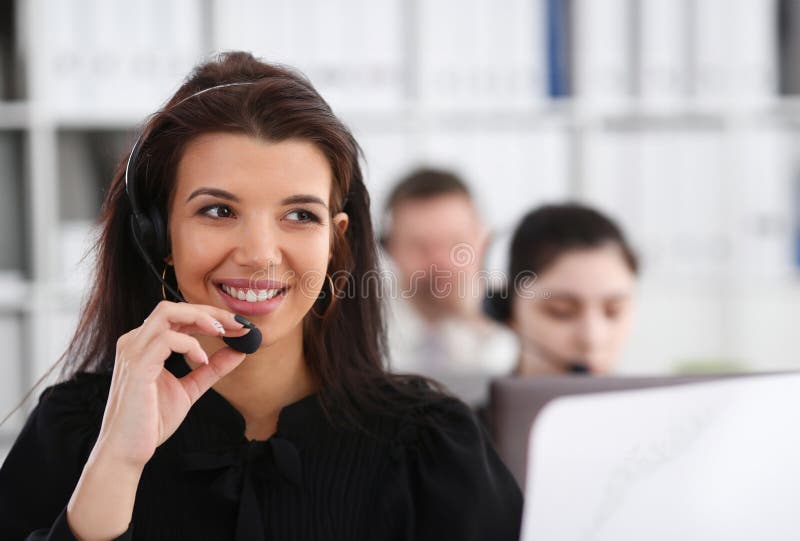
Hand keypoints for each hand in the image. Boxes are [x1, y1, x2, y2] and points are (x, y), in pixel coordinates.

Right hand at [94, 300, 250, 469]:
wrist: (128, 450)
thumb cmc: (152, 420)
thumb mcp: (190, 388)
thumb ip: (211, 369)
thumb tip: (238, 351)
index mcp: (145, 345)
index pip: (179, 316)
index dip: (211, 316)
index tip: (239, 326)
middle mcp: (135, 342)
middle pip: (174, 307)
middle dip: (210, 312)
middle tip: (238, 324)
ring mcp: (133, 351)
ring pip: (167, 313)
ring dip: (201, 319)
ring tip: (223, 333)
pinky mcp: (137, 366)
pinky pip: (166, 340)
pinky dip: (190, 345)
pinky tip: (202, 360)